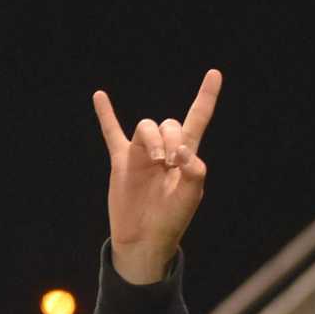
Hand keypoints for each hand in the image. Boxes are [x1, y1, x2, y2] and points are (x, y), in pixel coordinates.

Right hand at [93, 69, 222, 284]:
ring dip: (152, 138)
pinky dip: (106, 115)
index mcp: (186, 155)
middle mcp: (165, 149)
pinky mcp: (122, 162)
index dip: (206, 97)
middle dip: (171, 138)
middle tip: (170, 164)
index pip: (198, 118)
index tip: (214, 74)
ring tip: (157, 161)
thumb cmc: (172, 219)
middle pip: (169, 124)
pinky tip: (99, 96)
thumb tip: (180, 149)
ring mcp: (142, 154)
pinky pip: (112, 133)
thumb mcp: (192, 196)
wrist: (146, 239)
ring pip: (145, 126)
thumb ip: (194, 170)